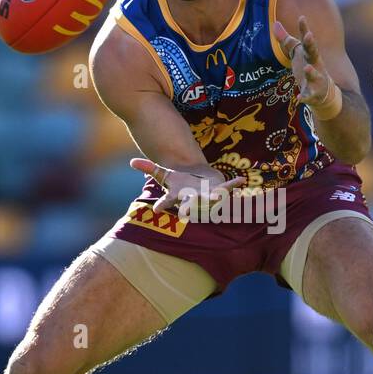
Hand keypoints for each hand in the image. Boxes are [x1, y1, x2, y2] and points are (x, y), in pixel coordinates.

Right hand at [129, 158, 245, 215]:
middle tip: (189, 211)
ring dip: (215, 198)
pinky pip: (228, 189)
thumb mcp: (165, 173)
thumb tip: (131, 162)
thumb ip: (149, 169)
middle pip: (191, 205)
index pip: (168, 202)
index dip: (162, 206)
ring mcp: (207, 197)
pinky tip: (240, 179)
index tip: (156, 210)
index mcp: (179, 195)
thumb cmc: (180, 181)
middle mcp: (193, 199)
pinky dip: (234, 184)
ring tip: (219, 196)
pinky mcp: (219, 191)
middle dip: (191, 207)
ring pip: (210, 199)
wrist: (197, 182)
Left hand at [272, 16, 341, 119]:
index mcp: (310, 55)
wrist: (324, 93)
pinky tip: (299, 99)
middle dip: (312, 45)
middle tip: (309, 35)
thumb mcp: (298, 53)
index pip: (307, 40)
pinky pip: (309, 96)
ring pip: (314, 75)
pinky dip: (305, 97)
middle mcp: (316, 65)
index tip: (302, 17)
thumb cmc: (308, 68)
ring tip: (307, 68)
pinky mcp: (314, 94)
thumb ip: (287, 40)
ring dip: (311, 72)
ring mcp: (316, 79)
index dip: (304, 29)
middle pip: (314, 53)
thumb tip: (275, 23)